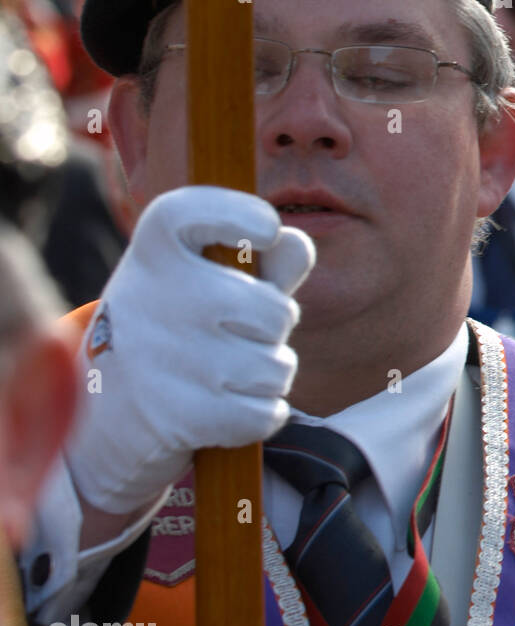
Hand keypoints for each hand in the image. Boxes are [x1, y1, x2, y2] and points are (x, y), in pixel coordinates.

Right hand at [66, 186, 313, 515]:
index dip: (244, 215)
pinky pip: (266, 413)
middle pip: (275, 312)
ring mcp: (162, 357)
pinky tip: (229, 406)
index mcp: (153, 247)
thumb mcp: (208, 278)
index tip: (267, 231)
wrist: (103, 410)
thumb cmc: (176, 323)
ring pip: (276, 368)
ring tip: (233, 370)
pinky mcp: (175, 417)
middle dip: (276, 327)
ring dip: (270, 375)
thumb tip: (299, 246)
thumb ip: (264, 261)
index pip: (196, 209)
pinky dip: (261, 415)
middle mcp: (152, 294)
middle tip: (245, 330)